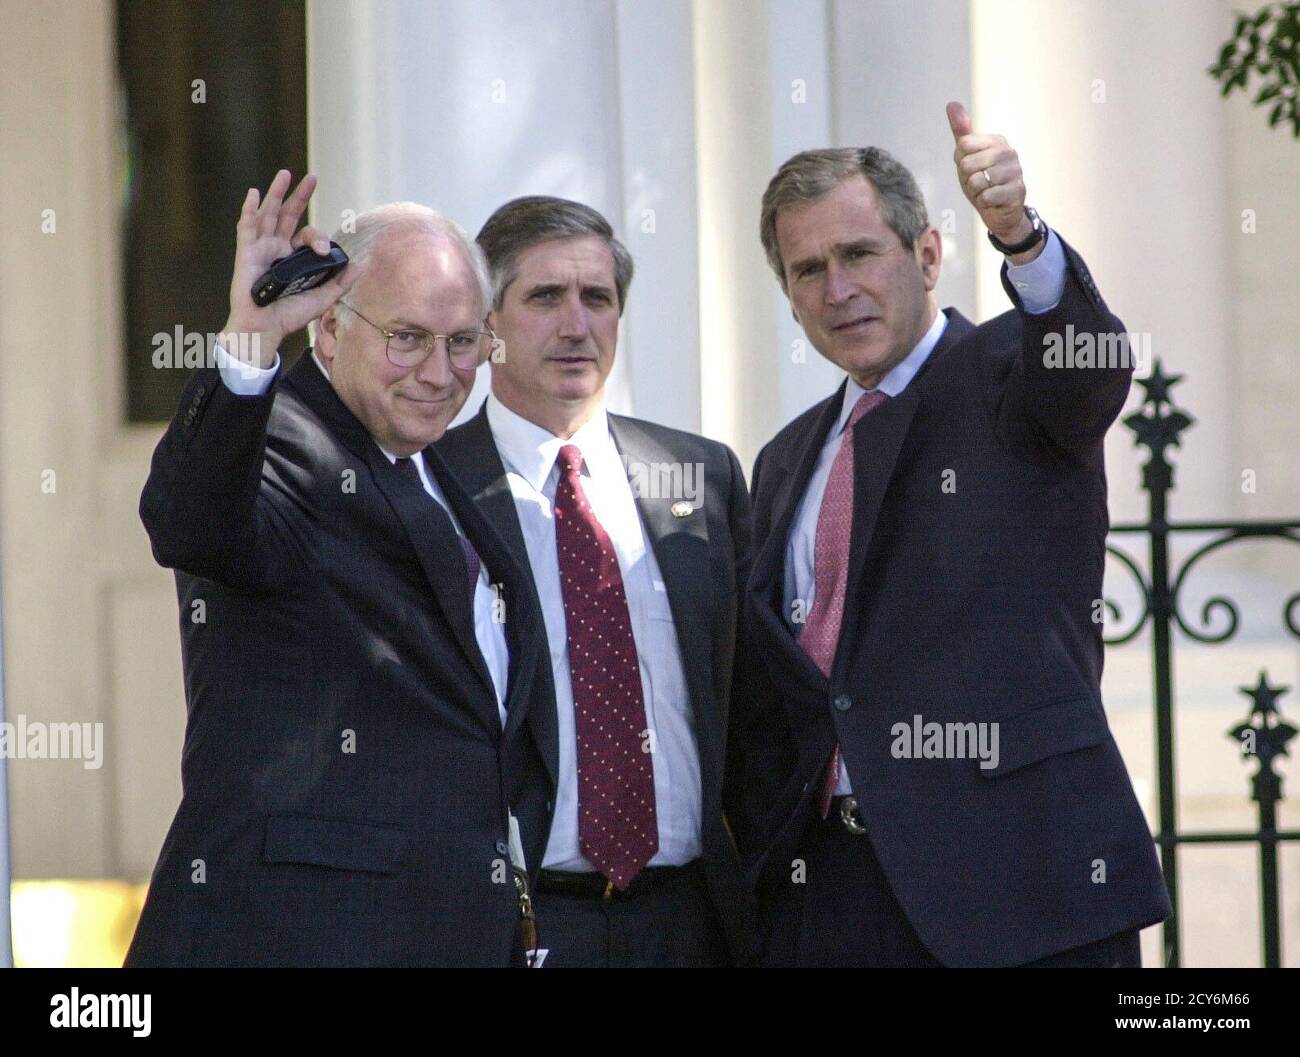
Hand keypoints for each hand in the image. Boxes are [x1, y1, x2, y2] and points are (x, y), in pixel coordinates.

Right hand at [220, 170, 359, 367]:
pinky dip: (249, 209)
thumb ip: (340, 282)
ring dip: (276, 193)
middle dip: (300, 196)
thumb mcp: (322, 298)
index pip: (308, 237)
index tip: (324, 249)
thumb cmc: (290, 315)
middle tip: (312, 178)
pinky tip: (253, 193)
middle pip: (288, 215)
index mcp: (294, 258)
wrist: (266, 328)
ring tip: (285, 174)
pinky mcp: (246, 252)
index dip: (319, 238)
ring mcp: (261, 248)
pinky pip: (246, 226)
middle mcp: (277, 249)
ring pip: (268, 214)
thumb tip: (360, 266)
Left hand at [946, 102, 1033, 251]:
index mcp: (996, 141)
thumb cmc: (981, 181)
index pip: (963, 146)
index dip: (961, 162)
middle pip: (967, 164)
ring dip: (976, 192)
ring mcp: (1016, 171)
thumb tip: (951, 104)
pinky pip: (987, 197)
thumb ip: (961, 132)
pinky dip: (985, 202)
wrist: (999, 210)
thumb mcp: (967, 157)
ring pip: (977, 181)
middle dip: (967, 179)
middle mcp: (1009, 152)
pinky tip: (993, 201)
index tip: (972, 168)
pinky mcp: (1018, 190)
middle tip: (979, 183)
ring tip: (986, 191)